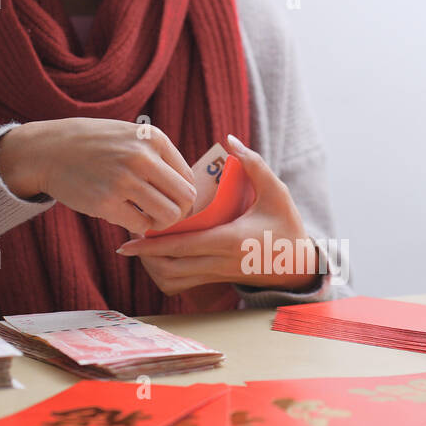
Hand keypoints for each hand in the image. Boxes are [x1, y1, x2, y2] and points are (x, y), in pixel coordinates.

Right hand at [0, 118, 196, 233]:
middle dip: (178, 212)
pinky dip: (138, 227)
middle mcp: (142, 157)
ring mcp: (124, 180)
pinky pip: (140, 225)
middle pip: (185, 198)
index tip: (168, 200)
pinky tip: (126, 217)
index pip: (188, 178)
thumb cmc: (93, 145)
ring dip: (160, 223)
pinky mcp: (106, 203)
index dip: (182, 195)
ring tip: (146, 217)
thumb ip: (158, 156)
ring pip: (168, 216)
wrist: (47, 150)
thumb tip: (188, 192)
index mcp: (153, 138)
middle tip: (161, 214)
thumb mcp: (130, 136)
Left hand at [115, 134, 321, 295]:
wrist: (299, 267)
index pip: (185, 244)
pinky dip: (167, 276)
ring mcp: (218, 274)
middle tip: (126, 242)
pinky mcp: (218, 280)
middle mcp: (221, 261)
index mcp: (231, 239)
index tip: (129, 238)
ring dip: (154, 268)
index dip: (154, 244)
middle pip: (172, 265)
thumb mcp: (276, 193)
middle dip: (146, 256)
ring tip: (140, 251)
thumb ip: (254, 165)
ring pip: (175, 279)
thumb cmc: (288, 227)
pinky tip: (158, 262)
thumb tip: (230, 140)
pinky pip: (184, 284)